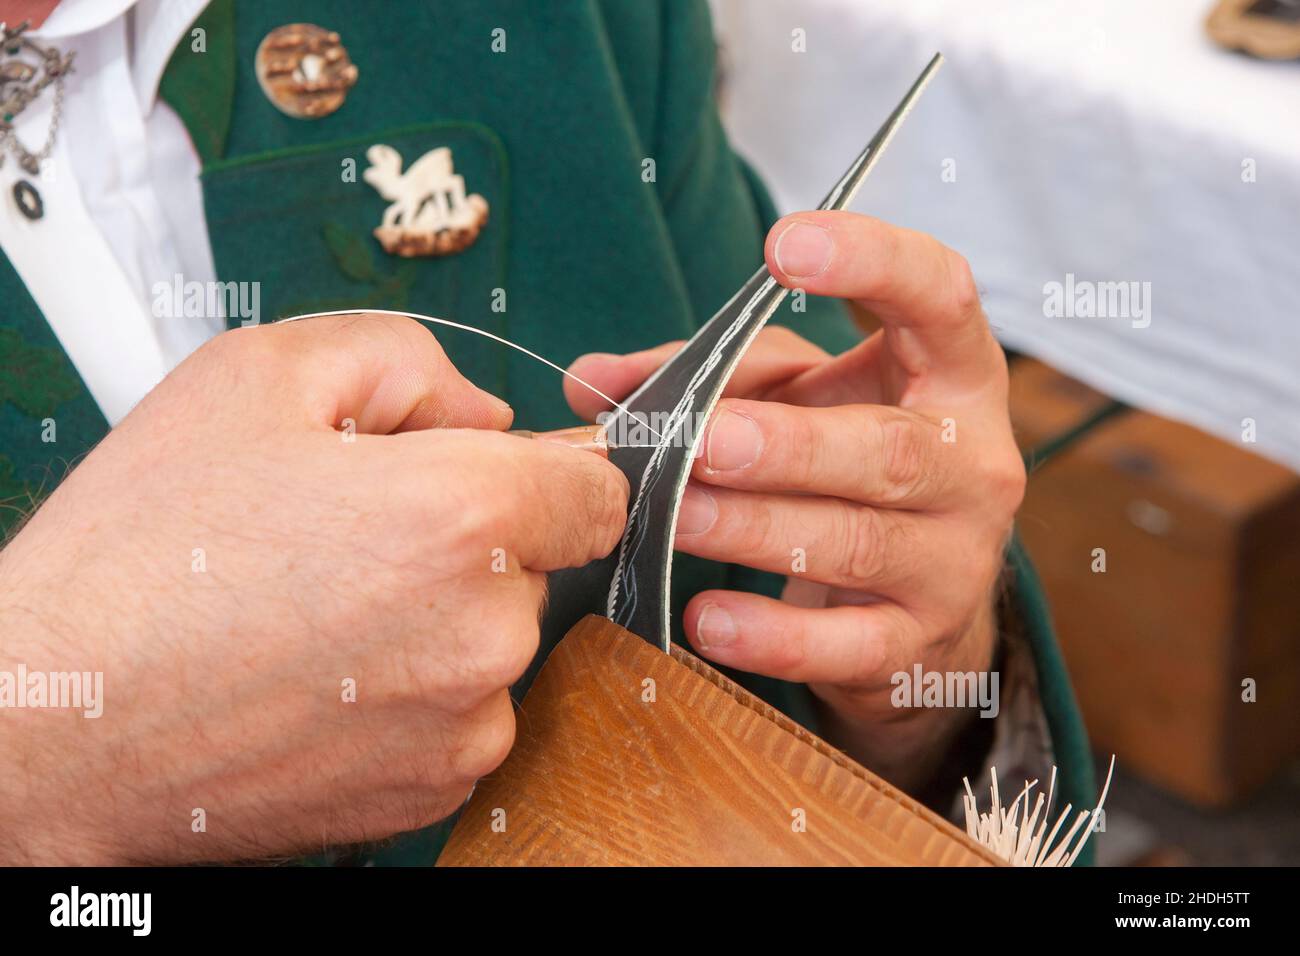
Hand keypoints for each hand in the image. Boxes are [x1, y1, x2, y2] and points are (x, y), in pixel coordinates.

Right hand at [0, 313, 627, 863]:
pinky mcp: (429, 789)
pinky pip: (460, 713)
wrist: (56, 722)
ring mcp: (462, 721)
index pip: (597, 489)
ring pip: (496, 640)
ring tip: (317, 612)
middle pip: (537, 561)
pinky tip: (320, 675)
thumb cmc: (140, 556)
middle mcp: (485, 629)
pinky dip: (412, 691)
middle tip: (349, 537)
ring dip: (438, 617)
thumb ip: (407, 362)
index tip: (490, 475)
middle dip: (469, 537)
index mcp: (464, 513)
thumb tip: (484, 412)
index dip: (541, 471)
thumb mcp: (259, 377)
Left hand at [565, 213, 1023, 789]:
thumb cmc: (846, 464)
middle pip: (891, 449)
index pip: (941, 296)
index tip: (784, 244)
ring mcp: (955, 559)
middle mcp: (973, 464)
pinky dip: (774, 637)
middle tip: (699, 440)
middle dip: (789, 444)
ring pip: (858, 541)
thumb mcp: (797, 398)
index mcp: (952, 375)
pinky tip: (706, 619)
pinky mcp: (920, 640)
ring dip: (755, 529)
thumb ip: (707, 377)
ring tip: (672, 516)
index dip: (874, 261)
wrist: (919, 594)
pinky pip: (848, 645)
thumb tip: (594, 384)